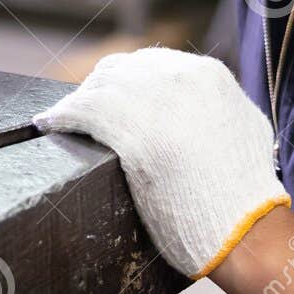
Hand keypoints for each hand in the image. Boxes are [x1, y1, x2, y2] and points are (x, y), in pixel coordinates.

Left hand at [34, 46, 288, 278]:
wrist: (244, 229)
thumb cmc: (243, 195)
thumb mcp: (243, 129)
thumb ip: (218, 108)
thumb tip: (202, 106)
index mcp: (207, 75)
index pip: (150, 64)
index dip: (125, 81)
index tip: (111, 96)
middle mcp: (178, 77)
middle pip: (120, 70)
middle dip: (99, 88)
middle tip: (83, 109)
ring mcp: (152, 100)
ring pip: (98, 87)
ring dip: (78, 102)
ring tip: (61, 117)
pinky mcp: (128, 128)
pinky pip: (82, 111)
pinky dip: (61, 116)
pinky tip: (48, 124)